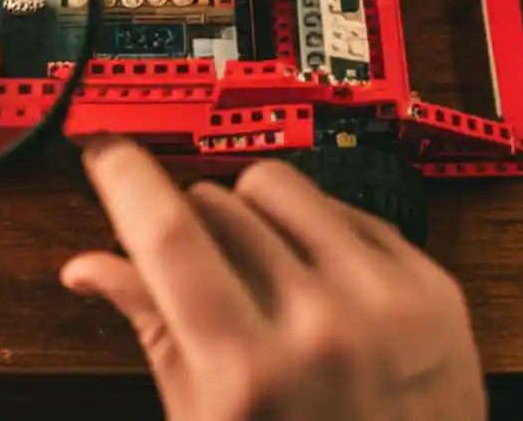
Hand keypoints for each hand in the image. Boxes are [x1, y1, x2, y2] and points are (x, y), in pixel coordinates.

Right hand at [62, 138, 484, 420]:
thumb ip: (154, 330)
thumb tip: (91, 268)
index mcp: (246, 372)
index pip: (167, 235)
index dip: (124, 176)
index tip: (106, 150)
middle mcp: (319, 327)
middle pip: (217, 202)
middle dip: (189, 222)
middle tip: (198, 269)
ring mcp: (384, 303)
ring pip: (278, 185)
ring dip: (251, 213)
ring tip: (260, 270)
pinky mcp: (431, 289)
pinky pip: (344, 206)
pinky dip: (315, 231)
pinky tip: (316, 280)